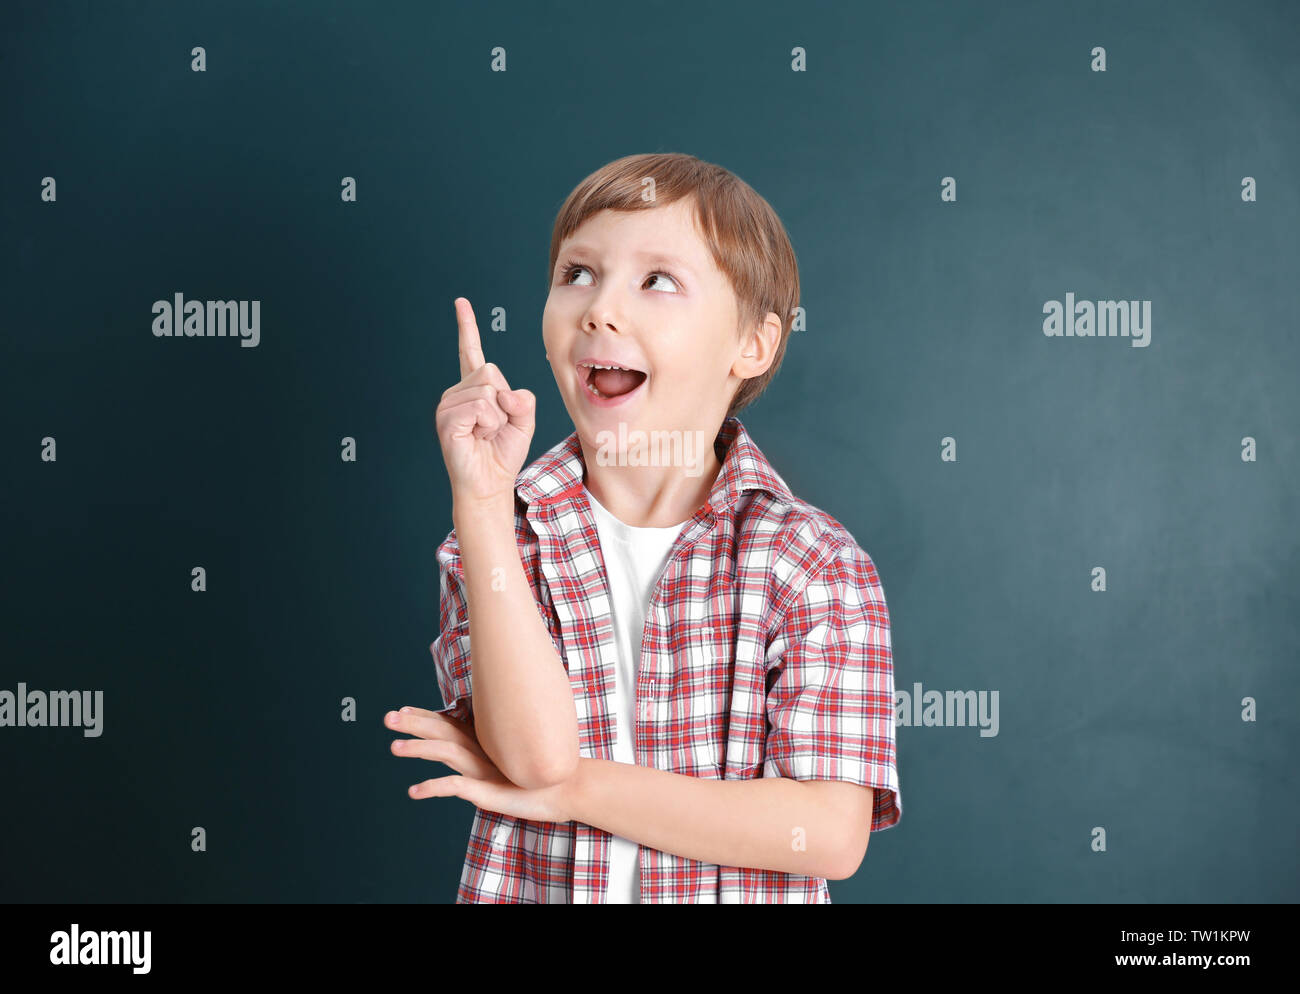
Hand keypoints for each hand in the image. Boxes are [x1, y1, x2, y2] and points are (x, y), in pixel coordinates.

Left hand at [386, 705, 574, 822]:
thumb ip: (494, 751)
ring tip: (394, 747)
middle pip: (442, 731)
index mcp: (485, 741)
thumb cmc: (540, 776)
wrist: (569, 789)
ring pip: (445, 752)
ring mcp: (483, 768)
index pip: (450, 723)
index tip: (403, 710)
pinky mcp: (487, 790)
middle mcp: (482, 750)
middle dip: (414, 723)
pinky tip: (414, 791)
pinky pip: (454, 786)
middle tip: (387, 717)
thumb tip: (478, 750)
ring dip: (418, 748)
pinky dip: (433, 787)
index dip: (425, 716)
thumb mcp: (511, 760)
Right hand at [434, 298, 535, 506]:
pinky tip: (477, 436)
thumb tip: (503, 393)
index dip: (467, 327)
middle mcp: (458, 392)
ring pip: (488, 389)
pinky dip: (488, 423)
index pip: (471, 352)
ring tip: (485, 433)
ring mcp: (449, 404)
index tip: (461, 303)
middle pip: (491, 371)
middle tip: (496, 426)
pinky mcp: (446, 418)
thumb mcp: (524, 420)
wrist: (491, 482)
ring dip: (497, 416)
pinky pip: (480, 406)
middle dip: (505, 401)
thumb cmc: (504, 452)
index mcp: (476, 389)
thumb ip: (523, 398)